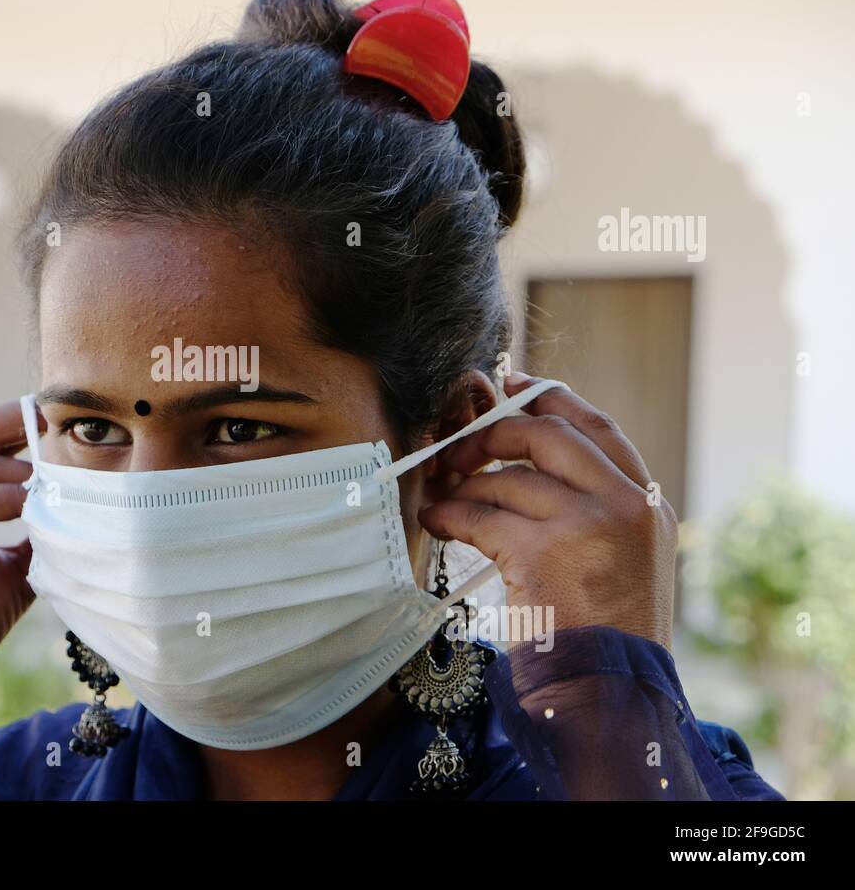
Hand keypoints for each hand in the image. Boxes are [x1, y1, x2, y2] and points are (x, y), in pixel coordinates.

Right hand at [0, 402, 37, 697]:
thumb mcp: (3, 570)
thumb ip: (29, 537)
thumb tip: (75, 516)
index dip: (12, 424)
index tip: (57, 418)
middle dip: (15, 421)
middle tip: (60, 417)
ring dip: (18, 468)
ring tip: (59, 473)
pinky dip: (2, 498)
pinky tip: (33, 504)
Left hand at [418, 372, 676, 647]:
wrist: (613, 697)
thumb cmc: (607, 636)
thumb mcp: (623, 561)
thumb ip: (592, 507)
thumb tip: (522, 462)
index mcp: (647, 504)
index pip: (598, 428)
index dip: (550, 399)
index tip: (513, 387)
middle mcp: (625, 506)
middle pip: (547, 435)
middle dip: (492, 436)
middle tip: (459, 452)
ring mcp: (586, 526)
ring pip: (506, 478)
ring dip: (462, 486)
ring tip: (441, 501)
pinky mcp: (544, 553)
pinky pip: (479, 515)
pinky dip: (449, 515)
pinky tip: (436, 522)